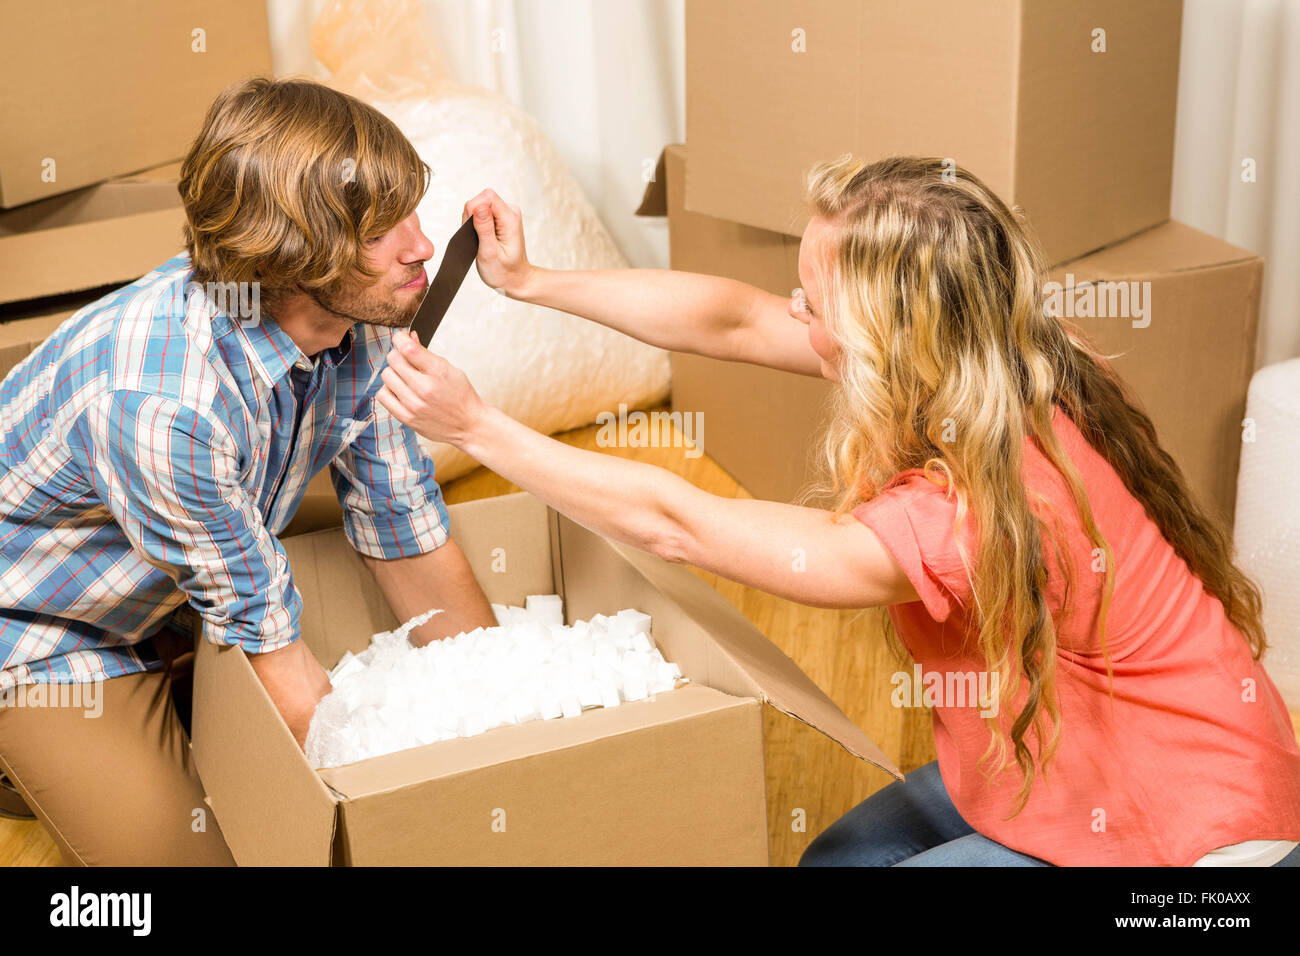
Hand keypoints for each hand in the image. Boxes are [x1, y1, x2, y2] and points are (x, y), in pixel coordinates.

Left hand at [377, 330, 486, 447]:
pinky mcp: (406, 417)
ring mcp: (414, 404)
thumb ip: (426, 354)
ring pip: (386, 376)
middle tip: (407, 361)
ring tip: (406, 379)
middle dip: (399, 356)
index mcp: (438, 372)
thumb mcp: (450, 369)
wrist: (468, 425)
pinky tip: (400, 391)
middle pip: (393, 359)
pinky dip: (389, 390)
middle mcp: (425, 388)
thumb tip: (409, 338)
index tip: (401, 339)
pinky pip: (382, 395)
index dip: (400, 338)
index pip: (408, 348)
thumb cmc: (461, 397)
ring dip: (394, 373)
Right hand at [462, 188, 532, 296]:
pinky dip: (475, 225)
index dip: (474, 211)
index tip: (474, 230)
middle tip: (477, 239)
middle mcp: (509, 212)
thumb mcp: (490, 253)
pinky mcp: (498, 218)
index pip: (486, 197)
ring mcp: (504, 214)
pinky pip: (479, 213)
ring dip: (472, 222)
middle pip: (481, 199)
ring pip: (478, 205)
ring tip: (480, 241)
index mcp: (510, 219)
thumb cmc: (504, 271)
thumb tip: (479, 206)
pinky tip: (481, 239)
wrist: (515, 279)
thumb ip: (484, 228)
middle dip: (471, 217)